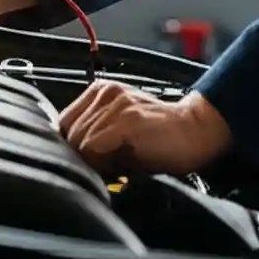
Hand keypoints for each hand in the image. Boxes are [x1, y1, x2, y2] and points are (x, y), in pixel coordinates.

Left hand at [59, 81, 231, 177]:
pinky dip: (102, 164)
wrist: (196, 133)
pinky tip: (121, 167)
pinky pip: (92, 147)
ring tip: (118, 166)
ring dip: (94, 162)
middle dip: (82, 157)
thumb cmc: (158, 140)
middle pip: (67, 133)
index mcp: (99, 91)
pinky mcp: (127, 119)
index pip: (62, 124)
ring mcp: (116, 103)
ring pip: (78, 142)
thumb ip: (91, 138)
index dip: (73, 148)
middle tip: (108, 167)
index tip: (93, 162)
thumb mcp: (117, 134)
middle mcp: (104, 92)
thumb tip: (68, 160)